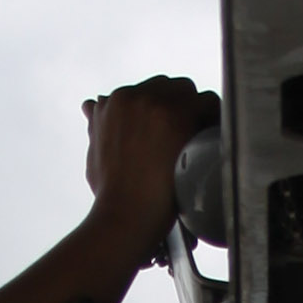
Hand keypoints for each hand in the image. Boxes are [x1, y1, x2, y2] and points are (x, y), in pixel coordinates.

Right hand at [81, 77, 205, 271]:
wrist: (125, 215)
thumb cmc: (112, 193)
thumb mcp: (95, 153)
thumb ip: (96, 125)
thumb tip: (90, 104)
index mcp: (111, 103)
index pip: (148, 91)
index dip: (161, 110)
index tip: (169, 130)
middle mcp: (130, 97)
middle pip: (169, 87)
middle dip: (178, 107)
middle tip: (185, 135)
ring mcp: (154, 104)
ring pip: (188, 93)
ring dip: (196, 112)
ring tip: (198, 139)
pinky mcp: (177, 114)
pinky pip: (208, 103)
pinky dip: (213, 118)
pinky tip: (210, 139)